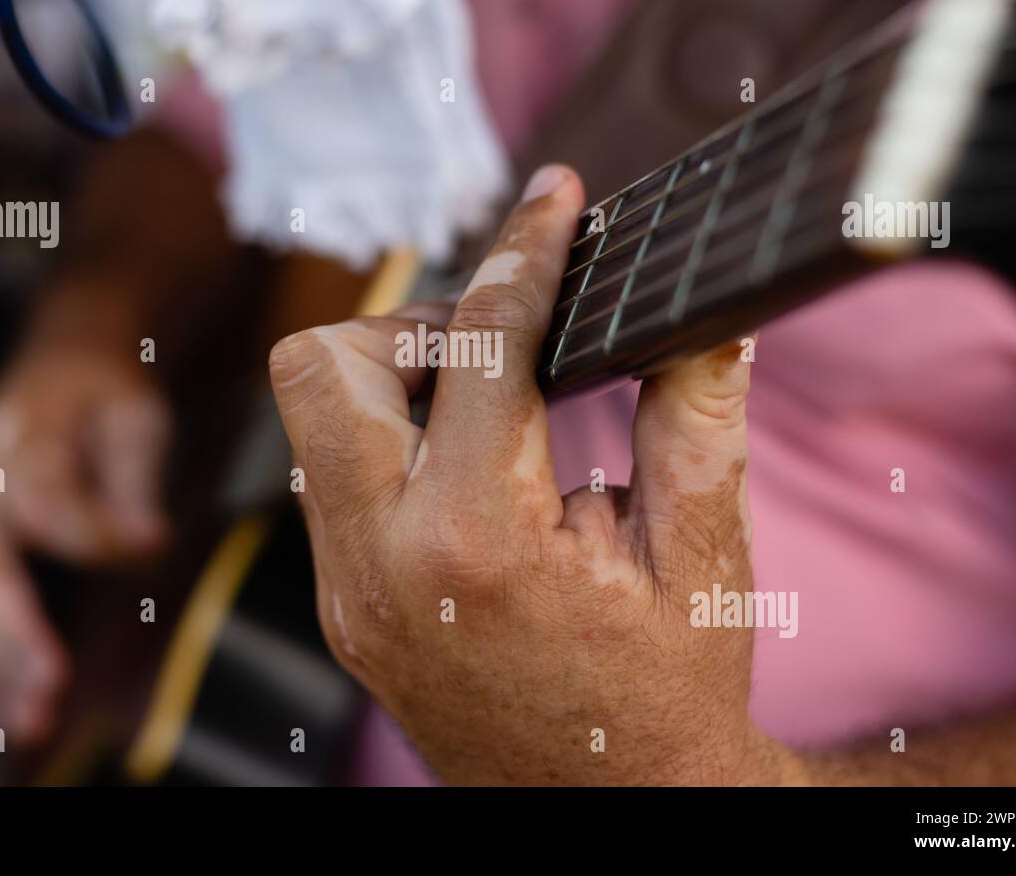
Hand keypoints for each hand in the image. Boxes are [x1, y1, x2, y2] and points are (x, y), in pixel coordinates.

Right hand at [0, 344, 170, 744]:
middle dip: (17, 630)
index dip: (86, 527)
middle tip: (51, 683)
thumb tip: (151, 543)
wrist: (57, 369)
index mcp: (15, 433)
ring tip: (28, 722)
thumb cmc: (106, 392)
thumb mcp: (134, 413)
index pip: (44, 492)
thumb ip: (136, 475)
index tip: (148, 545)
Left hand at [269, 165, 785, 783]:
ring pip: (310, 415)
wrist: (612, 815)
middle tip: (503, 353)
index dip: (527, 252)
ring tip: (492, 412)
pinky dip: (391, 443)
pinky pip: (332, 480)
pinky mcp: (342, 607)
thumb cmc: (666, 698)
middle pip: (324, 362)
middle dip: (413, 325)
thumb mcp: (700, 558)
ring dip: (394, 382)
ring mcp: (348, 591)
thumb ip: (697, 420)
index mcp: (479, 542)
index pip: (483, 347)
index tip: (555, 200)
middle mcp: (383, 563)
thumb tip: (704, 314)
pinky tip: (469, 471)